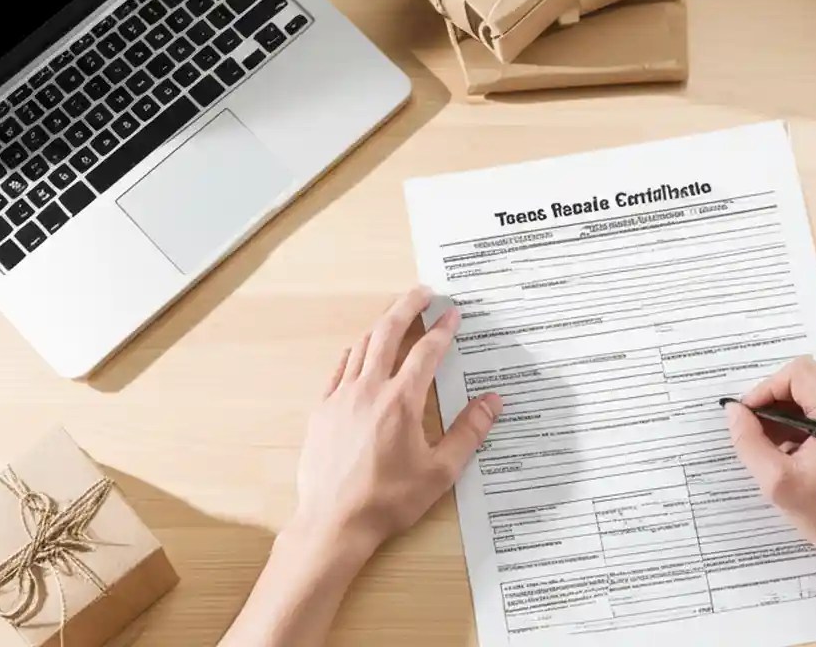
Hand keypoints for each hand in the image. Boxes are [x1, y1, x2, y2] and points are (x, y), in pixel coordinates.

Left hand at [287, 286, 503, 559]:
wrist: (334, 523)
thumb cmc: (388, 500)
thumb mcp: (440, 471)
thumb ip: (469, 432)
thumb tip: (492, 402)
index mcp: (401, 401)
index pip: (426, 352)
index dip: (443, 329)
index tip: (454, 314)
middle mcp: (369, 390)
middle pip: (388, 333)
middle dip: (407, 307)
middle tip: (424, 292)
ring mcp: (341, 398)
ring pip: (362, 346)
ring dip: (381, 325)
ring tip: (396, 314)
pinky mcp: (322, 410)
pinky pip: (340, 369)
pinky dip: (355, 352)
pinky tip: (361, 350)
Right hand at [725, 357, 815, 555]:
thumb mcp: (777, 482)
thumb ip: (749, 442)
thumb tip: (734, 412)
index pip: (799, 374)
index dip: (767, 388)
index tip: (748, 416)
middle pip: (809, 376)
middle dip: (776, 396)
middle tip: (756, 426)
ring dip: (790, 407)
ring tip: (772, 441)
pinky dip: (806, 417)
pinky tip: (792, 447)